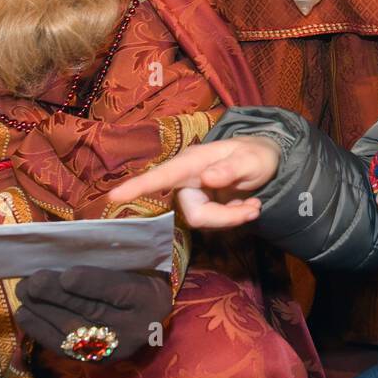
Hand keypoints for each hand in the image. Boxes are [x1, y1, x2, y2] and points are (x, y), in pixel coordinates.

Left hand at [15, 266, 171, 361]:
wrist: (151, 312)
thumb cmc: (139, 277)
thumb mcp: (134, 263)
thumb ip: (108, 257)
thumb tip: (67, 247)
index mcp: (149, 297)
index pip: (119, 290)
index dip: (91, 284)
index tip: (67, 275)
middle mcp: (134, 327)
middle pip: (91, 310)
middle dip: (58, 296)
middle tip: (33, 280)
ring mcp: (114, 346)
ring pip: (73, 329)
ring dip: (43, 310)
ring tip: (23, 291)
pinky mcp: (96, 358)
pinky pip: (64, 346)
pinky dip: (41, 329)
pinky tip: (25, 314)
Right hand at [106, 136, 279, 228]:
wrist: (264, 159)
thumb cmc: (256, 155)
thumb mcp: (253, 160)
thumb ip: (232, 169)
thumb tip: (207, 179)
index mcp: (194, 161)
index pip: (163, 175)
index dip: (139, 186)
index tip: (114, 196)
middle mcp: (187, 177)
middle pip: (194, 212)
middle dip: (224, 218)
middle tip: (255, 209)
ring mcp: (193, 192)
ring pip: (203, 220)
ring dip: (231, 218)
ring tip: (254, 206)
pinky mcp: (200, 204)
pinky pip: (211, 222)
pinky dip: (233, 218)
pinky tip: (248, 206)